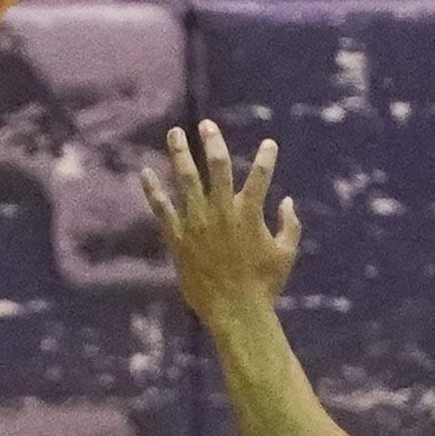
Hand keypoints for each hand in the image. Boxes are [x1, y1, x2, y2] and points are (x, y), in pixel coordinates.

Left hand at [140, 119, 300, 318]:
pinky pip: (162, 208)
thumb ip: (290, 225)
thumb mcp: (286, 254)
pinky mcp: (178, 238)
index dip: (266, 157)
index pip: (261, 176)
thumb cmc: (264, 285)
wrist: (235, 311)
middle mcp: (222, 211)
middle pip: (217, 166)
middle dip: (212, 142)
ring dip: (180, 153)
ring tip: (174, 133)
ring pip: (186, 179)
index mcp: (249, 213)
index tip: (269, 143)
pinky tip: (145, 172)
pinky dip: (153, 190)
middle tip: (207, 124)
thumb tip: (288, 201)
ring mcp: (197, 223)